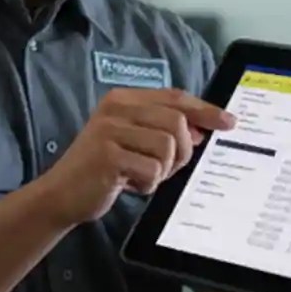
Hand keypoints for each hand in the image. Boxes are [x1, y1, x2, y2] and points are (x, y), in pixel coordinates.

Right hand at [38, 88, 235, 227]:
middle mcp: (115, 108)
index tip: (229, 122)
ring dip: (163, 170)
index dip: (205, 110)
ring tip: (142, 176)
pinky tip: (128, 185)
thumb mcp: (133, 142)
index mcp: (123, 99)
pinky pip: (152, 170)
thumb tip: (202, 131)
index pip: (174, 98)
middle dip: (183, 151)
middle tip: (169, 169)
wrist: (61, 194)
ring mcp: (109, 130)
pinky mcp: (107, 156)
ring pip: (168, 147)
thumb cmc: (101, 169)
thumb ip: (163, 131)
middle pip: (176, 122)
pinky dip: (147, 185)